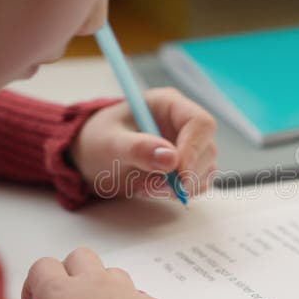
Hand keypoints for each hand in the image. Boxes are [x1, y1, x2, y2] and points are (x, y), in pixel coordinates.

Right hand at [21, 248, 165, 298]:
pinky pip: (137, 294)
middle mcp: (93, 285)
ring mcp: (123, 291)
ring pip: (111, 272)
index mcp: (59, 292)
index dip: (36, 282)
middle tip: (68, 296)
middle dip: (72, 272)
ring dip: (104, 286)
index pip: (43, 266)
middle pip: (80, 257)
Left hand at [70, 87, 217, 199]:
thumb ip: (138, 149)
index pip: (201, 124)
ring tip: (144, 185)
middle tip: (153, 186)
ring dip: (179, 187)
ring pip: (205, 170)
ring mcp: (189, 147)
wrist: (92, 158)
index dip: (194, 149)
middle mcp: (184, 124)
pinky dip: (178, 193)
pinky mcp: (187, 167)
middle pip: (207, 150)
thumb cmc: (98, 141)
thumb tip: (171, 159)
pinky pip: (197, 185)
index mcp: (169, 105)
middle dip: (185, 174)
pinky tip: (151, 188)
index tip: (179, 174)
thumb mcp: (110, 143)